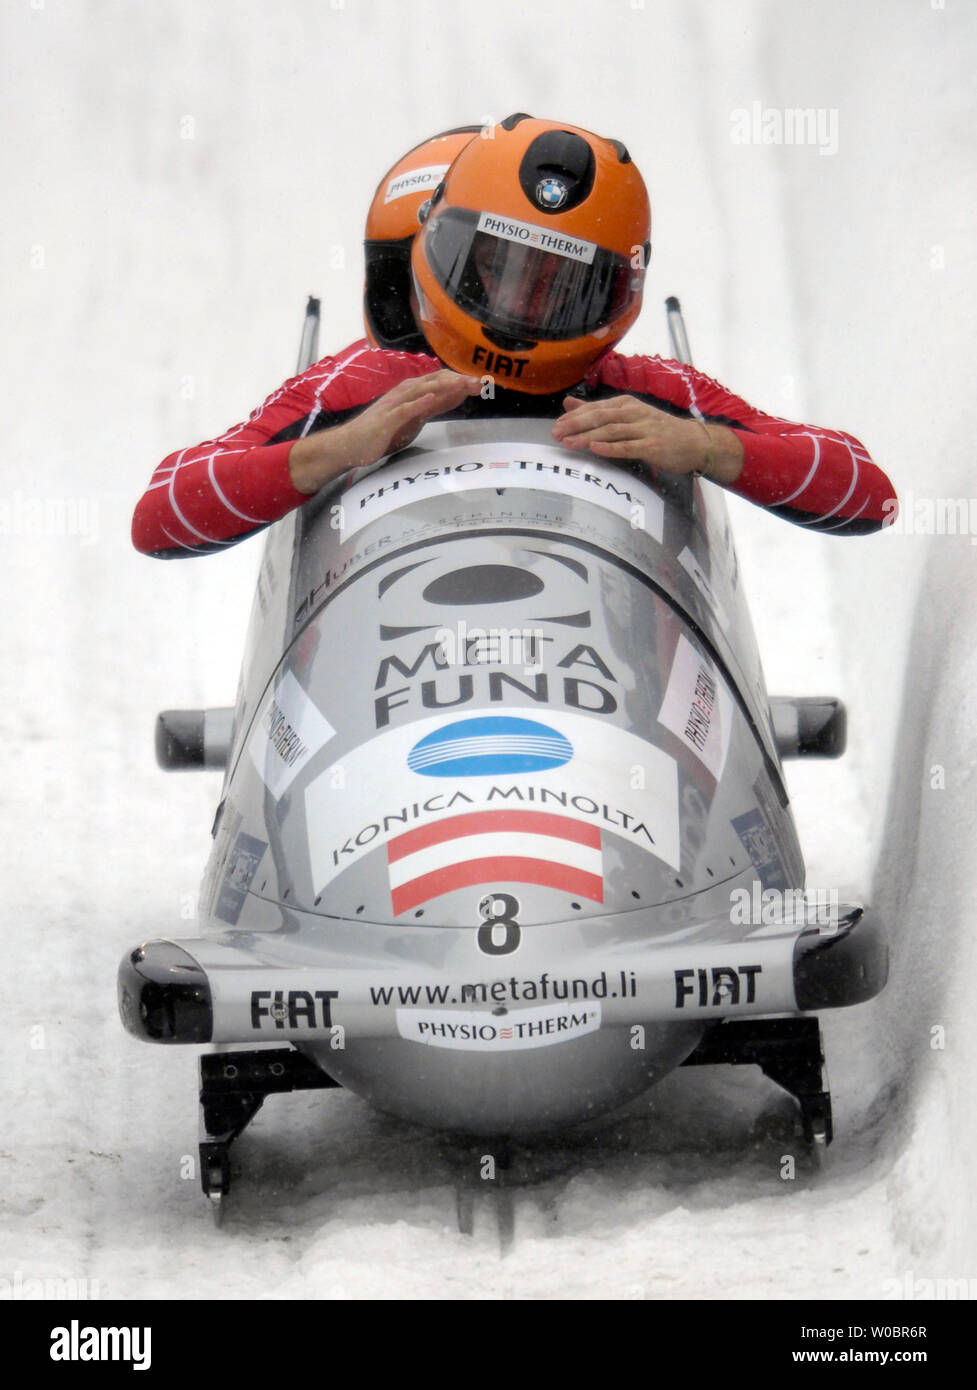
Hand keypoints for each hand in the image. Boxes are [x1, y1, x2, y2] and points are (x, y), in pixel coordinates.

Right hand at [289, 370, 482, 494]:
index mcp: (409, 394)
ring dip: (443, 387)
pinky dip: (419, 402)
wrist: (348, 445)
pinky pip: (405, 409)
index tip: (480, 385)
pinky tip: (433, 397)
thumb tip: (448, 399)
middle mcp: (403, 395)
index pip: (438, 382)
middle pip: (434, 382)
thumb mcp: (409, 420)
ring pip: (422, 391)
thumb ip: (427, 409)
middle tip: (480, 383)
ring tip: (463, 384)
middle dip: (457, 381)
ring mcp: (394, 406)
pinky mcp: (386, 420)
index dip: (459, 382)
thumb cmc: (378, 434)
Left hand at [550, 394, 742, 483]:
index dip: (574, 416)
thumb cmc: (657, 430)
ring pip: (611, 431)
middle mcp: (634, 413)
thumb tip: (568, 403)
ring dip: (588, 437)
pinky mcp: (652, 446)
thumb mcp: (626, 415)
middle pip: (600, 417)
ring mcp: (644, 429)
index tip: (557, 425)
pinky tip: (596, 450)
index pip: (595, 408)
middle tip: (556, 433)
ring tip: (569, 442)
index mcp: (626, 404)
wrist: (693, 441)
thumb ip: (596, 410)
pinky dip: (611, 447)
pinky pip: (629, 447)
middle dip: (576, 425)